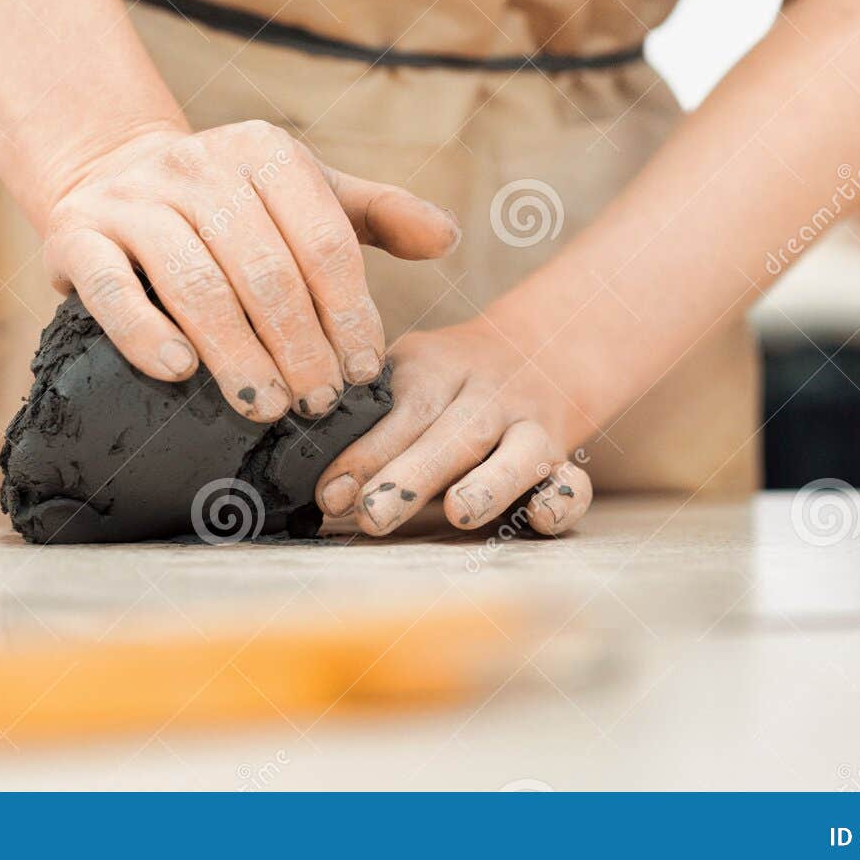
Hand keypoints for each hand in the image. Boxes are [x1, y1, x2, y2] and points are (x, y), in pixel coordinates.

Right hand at [42, 121, 459, 421]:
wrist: (108, 173)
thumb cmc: (231, 205)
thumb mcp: (306, 196)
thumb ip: (377, 217)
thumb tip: (449, 238)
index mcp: (264, 152)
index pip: (322, 240)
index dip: (349, 312)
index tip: (363, 370)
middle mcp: (197, 165)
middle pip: (265, 270)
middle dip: (301, 347)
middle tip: (320, 403)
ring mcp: (133, 200)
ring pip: (196, 285)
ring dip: (239, 356)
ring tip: (268, 408)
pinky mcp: (75, 236)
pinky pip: (114, 290)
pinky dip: (146, 334)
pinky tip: (181, 374)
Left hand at [315, 323, 595, 536]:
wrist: (547, 344)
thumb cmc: (448, 381)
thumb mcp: (407, 374)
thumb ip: (363, 413)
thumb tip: (287, 463)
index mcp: (433, 370)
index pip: (398, 408)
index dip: (364, 450)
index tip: (328, 491)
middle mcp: (484, 396)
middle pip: (451, 433)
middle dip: (410, 474)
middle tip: (372, 514)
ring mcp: (529, 426)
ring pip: (516, 456)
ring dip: (488, 484)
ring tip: (460, 512)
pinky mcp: (562, 459)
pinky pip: (572, 482)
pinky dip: (561, 498)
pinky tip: (539, 515)